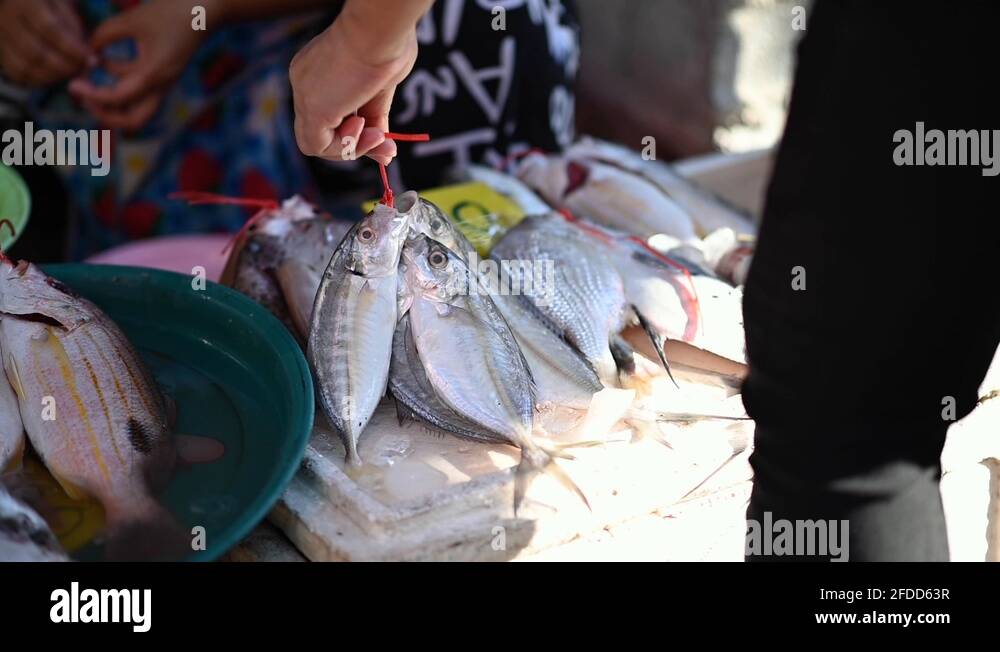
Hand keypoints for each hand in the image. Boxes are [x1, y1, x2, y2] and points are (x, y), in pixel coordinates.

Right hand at [0, 0, 91, 86]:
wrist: (21, 4)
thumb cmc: (49, 4)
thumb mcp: (63, 5)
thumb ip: (73, 27)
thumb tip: (86, 57)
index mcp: (24, 1)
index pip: (49, 28)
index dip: (72, 48)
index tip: (91, 59)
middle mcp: (5, 18)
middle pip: (34, 52)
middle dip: (65, 66)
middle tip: (82, 69)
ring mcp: (0, 37)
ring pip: (23, 67)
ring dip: (53, 76)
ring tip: (71, 73)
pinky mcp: (0, 52)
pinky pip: (17, 74)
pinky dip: (38, 81)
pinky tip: (55, 76)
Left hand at [68, 0, 210, 130]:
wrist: (205, 10)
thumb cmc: (171, 11)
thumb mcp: (132, 19)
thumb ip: (105, 35)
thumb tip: (87, 51)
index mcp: (154, 74)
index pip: (119, 98)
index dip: (93, 95)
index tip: (73, 84)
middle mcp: (161, 85)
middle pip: (133, 120)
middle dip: (106, 114)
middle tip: (85, 98)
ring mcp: (163, 82)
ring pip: (135, 107)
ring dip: (111, 98)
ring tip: (88, 79)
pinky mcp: (162, 76)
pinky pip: (138, 89)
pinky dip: (118, 81)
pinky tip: (104, 61)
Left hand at [290, 12, 418, 165]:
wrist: (381, 31)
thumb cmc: (387, 47)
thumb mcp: (381, 90)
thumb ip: (377, 121)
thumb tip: (387, 154)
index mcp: (319, 71)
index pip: (331, 112)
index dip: (355, 132)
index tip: (382, 136)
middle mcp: (306, 82)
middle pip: (322, 129)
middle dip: (354, 144)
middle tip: (384, 143)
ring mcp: (305, 94)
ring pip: (315, 142)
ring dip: (350, 148)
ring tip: (375, 134)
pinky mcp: (312, 108)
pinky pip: (318, 146)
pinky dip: (344, 147)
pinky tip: (363, 127)